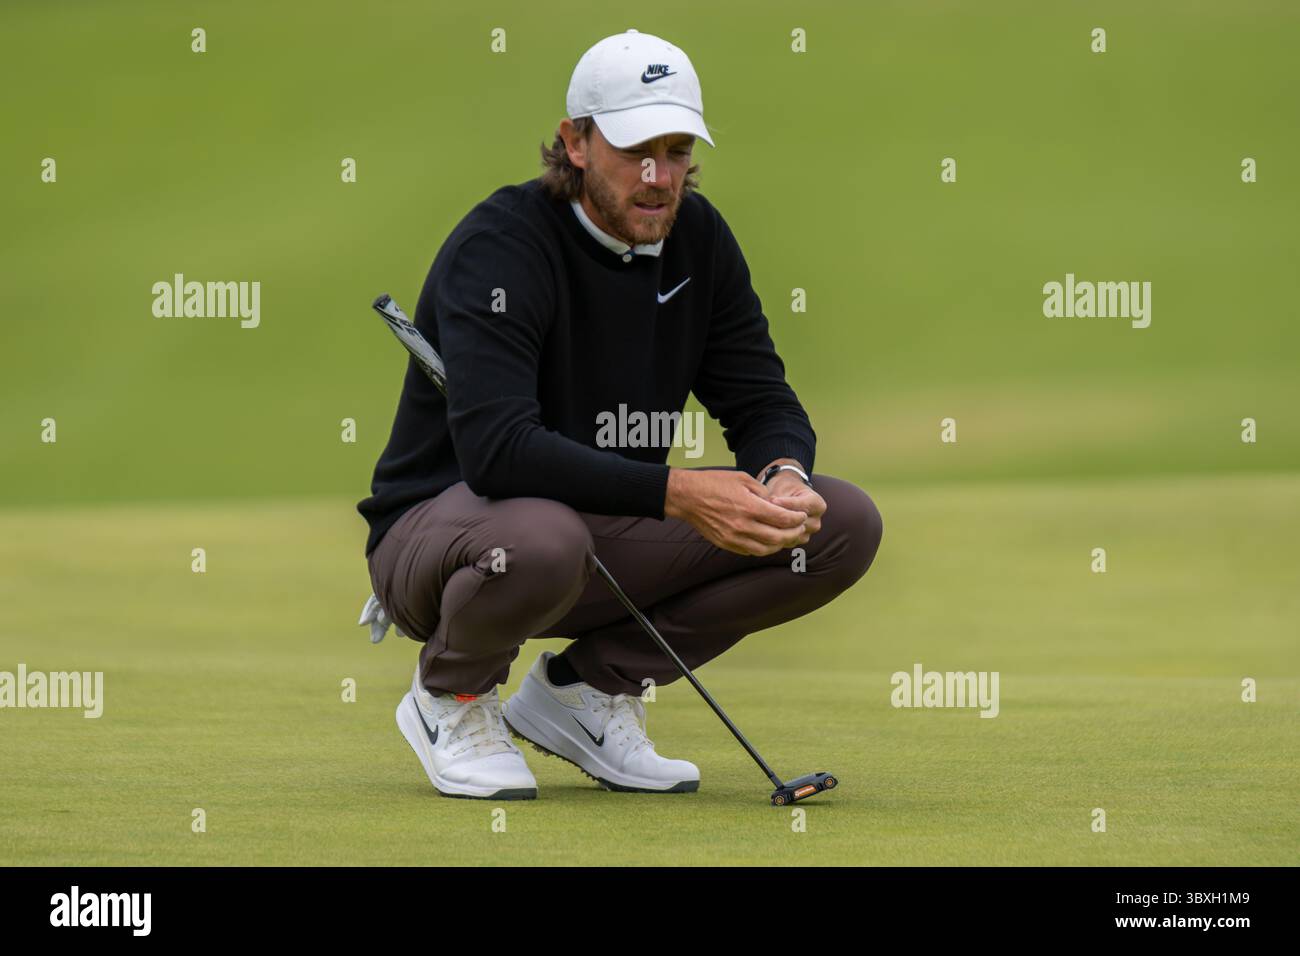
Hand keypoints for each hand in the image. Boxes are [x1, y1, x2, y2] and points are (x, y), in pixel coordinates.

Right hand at [664, 468, 809, 556]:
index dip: (796, 519)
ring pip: (766, 549)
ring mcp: (734, 538)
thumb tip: (777, 505)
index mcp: (749, 507)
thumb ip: (763, 493)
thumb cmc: (715, 483)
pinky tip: (769, 541)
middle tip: (799, 528)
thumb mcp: (743, 479)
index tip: (801, 516)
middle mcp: (743, 526)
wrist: (687, 497)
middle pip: (778, 537)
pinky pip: (751, 551)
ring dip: (780, 545)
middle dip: (793, 533)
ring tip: (786, 537)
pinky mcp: (726, 544)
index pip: (783, 519)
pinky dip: (764, 548)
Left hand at [764, 475, 825, 545]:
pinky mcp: (799, 539)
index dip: (786, 503)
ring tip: (764, 518)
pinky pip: (787, 540)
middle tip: (764, 511)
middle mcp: (816, 521)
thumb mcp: (783, 487)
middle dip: (780, 517)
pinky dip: (777, 534)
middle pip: (797, 522)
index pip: (802, 506)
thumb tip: (770, 504)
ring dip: (778, 527)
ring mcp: (809, 532)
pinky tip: (767, 526)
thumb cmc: (786, 488)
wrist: (788, 496)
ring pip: (792, 533)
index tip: (772, 499)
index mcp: (818, 504)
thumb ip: (779, 497)